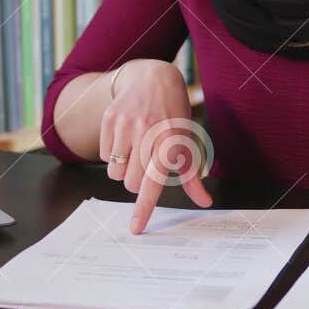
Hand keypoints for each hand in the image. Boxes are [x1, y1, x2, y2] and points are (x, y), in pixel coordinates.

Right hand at [98, 59, 212, 233]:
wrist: (153, 79)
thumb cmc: (174, 117)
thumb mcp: (188, 142)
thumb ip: (192, 176)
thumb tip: (204, 202)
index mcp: (170, 143)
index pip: (153, 183)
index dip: (143, 208)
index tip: (135, 228)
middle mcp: (147, 134)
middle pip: (131, 183)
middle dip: (137, 182)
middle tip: (146, 165)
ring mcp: (126, 125)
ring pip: (115, 172)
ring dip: (123, 169)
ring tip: (135, 150)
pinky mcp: (109, 119)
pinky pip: (104, 155)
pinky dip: (113, 154)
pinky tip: (126, 137)